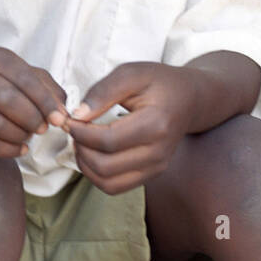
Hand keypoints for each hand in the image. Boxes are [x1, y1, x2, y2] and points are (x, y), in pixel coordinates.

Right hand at [0, 47, 68, 157]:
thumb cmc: (9, 86)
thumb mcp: (33, 80)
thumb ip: (52, 93)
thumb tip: (62, 114)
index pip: (25, 78)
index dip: (45, 101)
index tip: (59, 119)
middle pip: (7, 100)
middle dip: (31, 119)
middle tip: (42, 129)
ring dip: (18, 136)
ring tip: (28, 137)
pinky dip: (6, 150)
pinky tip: (19, 149)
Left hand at [67, 62, 193, 194]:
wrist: (189, 99)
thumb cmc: (159, 83)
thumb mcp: (131, 73)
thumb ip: (103, 91)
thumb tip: (78, 115)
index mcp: (156, 124)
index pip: (108, 141)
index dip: (81, 133)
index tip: (70, 119)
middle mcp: (159, 152)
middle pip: (105, 166)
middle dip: (80, 149)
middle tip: (74, 130)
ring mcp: (156, 167)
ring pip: (107, 182)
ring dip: (85, 165)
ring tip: (82, 142)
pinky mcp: (151, 174)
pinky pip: (115, 186)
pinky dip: (96, 174)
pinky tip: (92, 154)